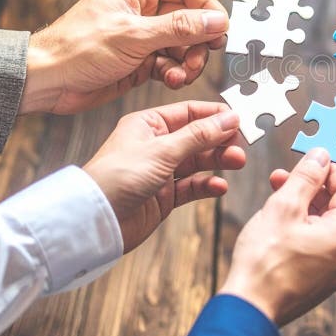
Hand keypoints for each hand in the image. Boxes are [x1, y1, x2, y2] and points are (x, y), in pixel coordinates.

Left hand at [21, 0, 228, 114]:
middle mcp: (144, 6)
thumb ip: (180, 27)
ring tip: (183, 73)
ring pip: (186, 42)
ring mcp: (145, 32)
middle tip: (200, 57)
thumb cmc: (75, 49)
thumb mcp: (134, 35)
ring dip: (190, 60)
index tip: (219, 29)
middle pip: (192, 18)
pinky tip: (172, 79)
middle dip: (200, 40)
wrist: (47, 82)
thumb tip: (216, 20)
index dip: (208, 8)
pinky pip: (174, 61)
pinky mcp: (144, 56)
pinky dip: (177, 71)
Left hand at [83, 101, 245, 252]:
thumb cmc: (114, 179)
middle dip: (221, 141)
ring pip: (198, 161)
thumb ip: (199, 135)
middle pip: (198, 137)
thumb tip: (228, 119)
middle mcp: (155, 145)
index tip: (239, 120)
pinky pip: (193, 186)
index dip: (216, 116)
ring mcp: (160, 171)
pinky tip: (218, 187)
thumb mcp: (162, 150)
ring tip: (236, 162)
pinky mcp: (164, 195)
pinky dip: (207, 185)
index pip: (190, 112)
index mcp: (149, 124)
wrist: (94, 222)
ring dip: (218, 161)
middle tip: (240, 146)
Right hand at [218, 149, 335, 325]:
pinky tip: (281, 219)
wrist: (248, 309)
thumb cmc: (264, 261)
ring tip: (277, 193)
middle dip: (311, 187)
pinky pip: (320, 243)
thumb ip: (306, 176)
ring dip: (304, 205)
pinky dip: (304, 226)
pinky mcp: (322, 279)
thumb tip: (320, 156)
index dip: (328, 170)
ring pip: (326, 224)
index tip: (310, 161)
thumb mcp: (284, 206)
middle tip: (286, 176)